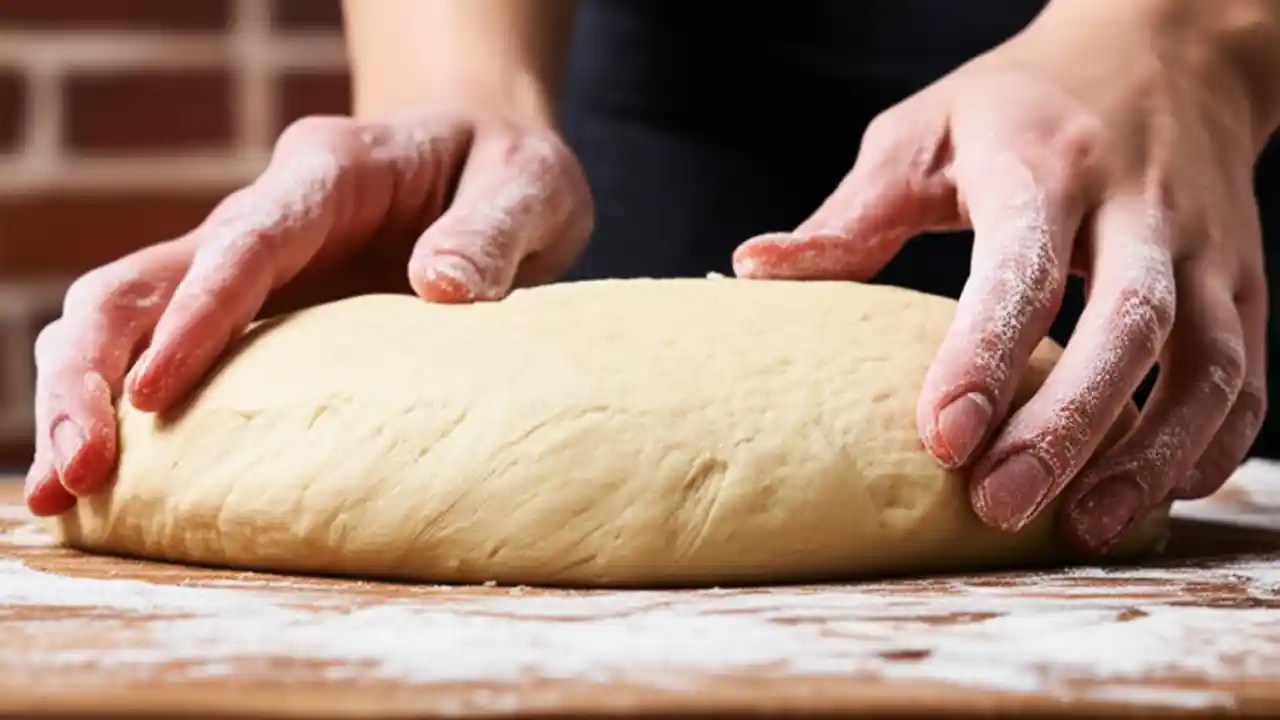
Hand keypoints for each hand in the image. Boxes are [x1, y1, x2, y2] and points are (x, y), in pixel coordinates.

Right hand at [25, 109, 592, 515]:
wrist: (482, 158)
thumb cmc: (508, 170)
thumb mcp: (530, 183)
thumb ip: (492, 231)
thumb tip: (443, 290)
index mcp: (329, 172)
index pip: (245, 241)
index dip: (194, 317)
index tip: (150, 397)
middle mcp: (268, 214)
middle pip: (143, 280)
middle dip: (91, 371)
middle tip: (75, 471)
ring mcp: (248, 264)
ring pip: (127, 312)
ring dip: (81, 394)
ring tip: (63, 492)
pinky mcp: (253, 309)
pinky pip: (163, 347)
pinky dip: (121, 405)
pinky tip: (110, 477)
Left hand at [734, 1, 1274, 550]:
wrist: (1166, 51)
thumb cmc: (1022, 103)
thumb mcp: (925, 132)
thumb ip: (853, 213)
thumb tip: (754, 270)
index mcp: (1046, 165)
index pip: (1022, 267)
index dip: (984, 356)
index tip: (941, 439)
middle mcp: (1140, 207)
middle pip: (1127, 323)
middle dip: (1067, 427)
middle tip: (998, 508)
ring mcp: (1205, 248)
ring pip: (1207, 362)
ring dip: (1150, 455)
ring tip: (1083, 529)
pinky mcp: (1242, 282)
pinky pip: (1245, 377)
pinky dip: (1210, 443)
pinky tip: (1156, 493)